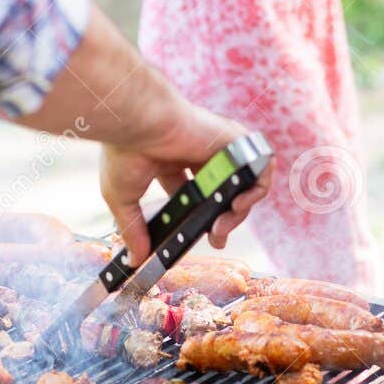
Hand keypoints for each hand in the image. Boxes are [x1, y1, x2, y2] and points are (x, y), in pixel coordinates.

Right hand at [100, 100, 267, 263]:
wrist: (139, 122)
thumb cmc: (125, 153)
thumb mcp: (123, 199)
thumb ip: (132, 230)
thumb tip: (134, 261)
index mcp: (171, 161)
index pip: (194, 194)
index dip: (202, 218)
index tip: (204, 240)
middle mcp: (196, 153)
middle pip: (221, 193)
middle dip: (224, 220)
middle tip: (217, 239)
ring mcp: (218, 147)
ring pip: (241, 186)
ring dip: (238, 212)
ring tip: (222, 227)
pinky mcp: (236, 142)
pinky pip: (259, 170)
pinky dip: (256, 190)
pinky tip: (238, 204)